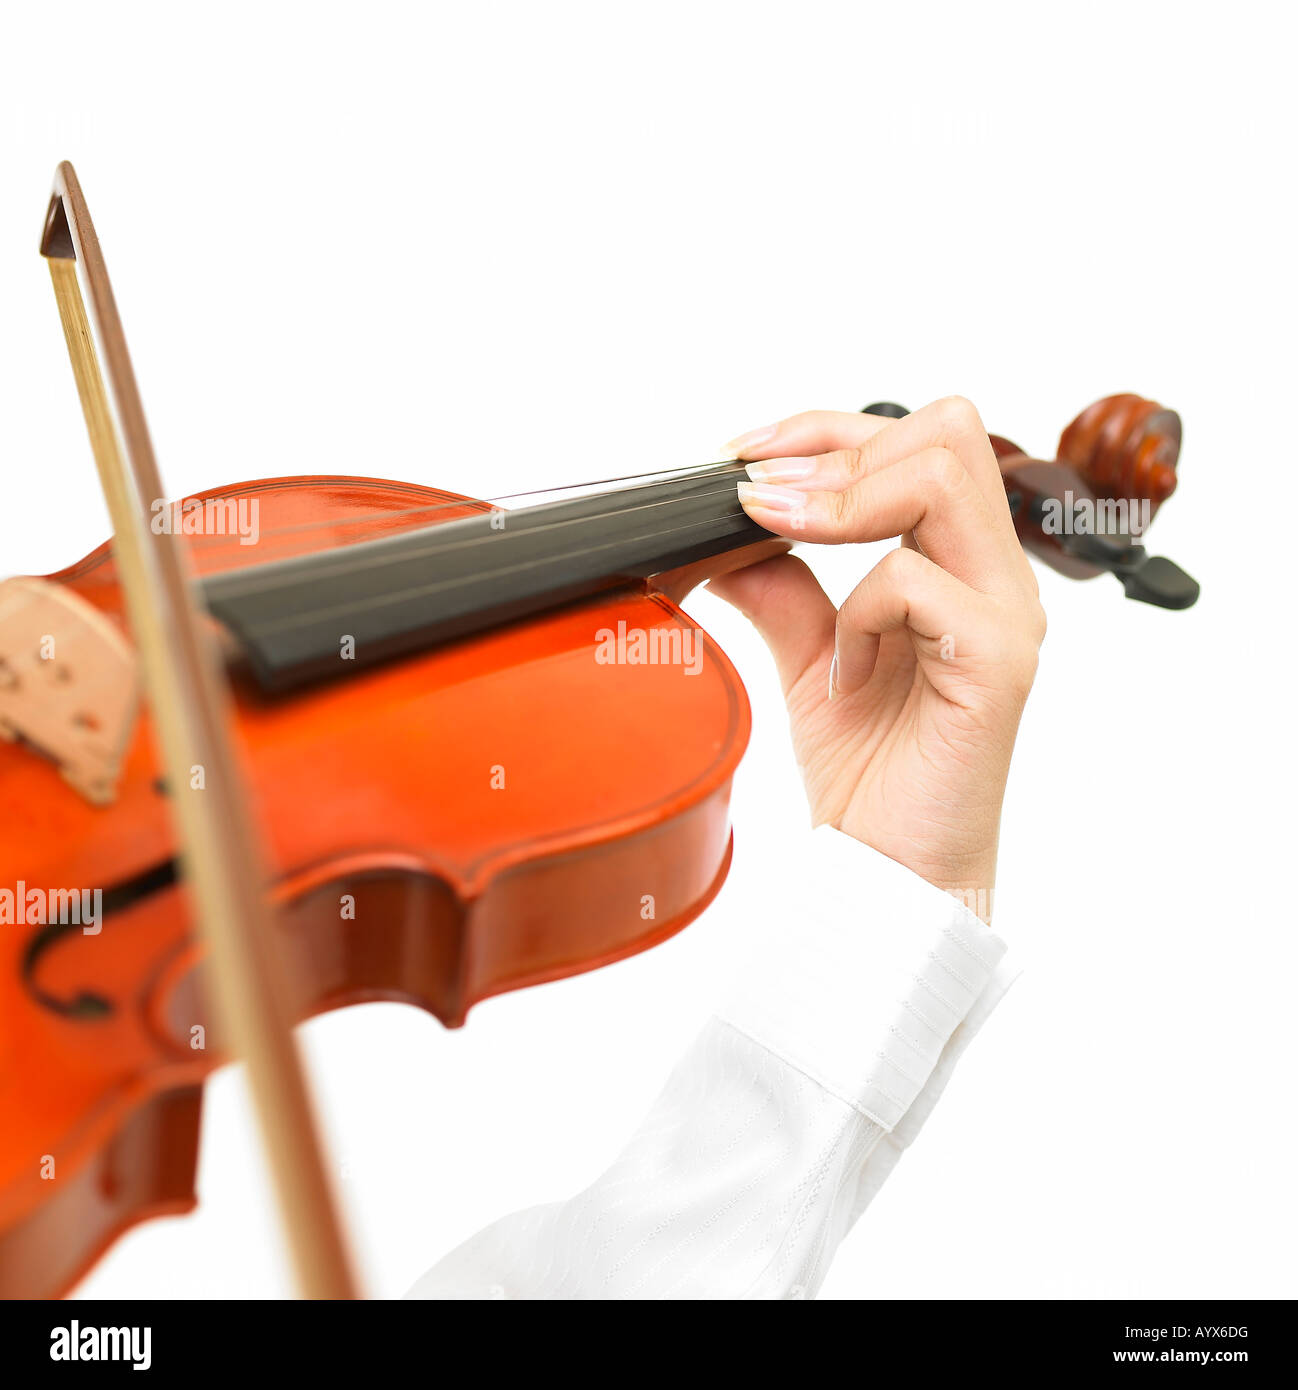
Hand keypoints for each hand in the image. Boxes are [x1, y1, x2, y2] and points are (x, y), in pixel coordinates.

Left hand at [708, 397, 1045, 920]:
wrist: (891, 872)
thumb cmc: (870, 774)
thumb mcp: (810, 660)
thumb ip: (782, 588)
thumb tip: (728, 529)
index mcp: (957, 563)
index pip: (916, 438)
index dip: (824, 429)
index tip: (743, 458)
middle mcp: (993, 576)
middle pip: (947, 428)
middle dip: (836, 446)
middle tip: (760, 497)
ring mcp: (1004, 615)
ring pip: (942, 479)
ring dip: (840, 504)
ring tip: (783, 546)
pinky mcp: (996, 663)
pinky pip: (918, 583)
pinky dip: (860, 612)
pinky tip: (846, 671)